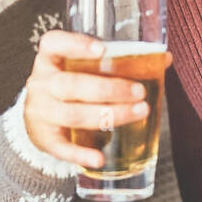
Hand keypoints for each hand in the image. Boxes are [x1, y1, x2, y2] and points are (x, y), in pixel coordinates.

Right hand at [24, 30, 158, 166]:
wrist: (38, 117)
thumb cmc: (71, 84)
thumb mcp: (83, 67)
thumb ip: (120, 60)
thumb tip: (163, 58)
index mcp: (49, 58)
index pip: (53, 43)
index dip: (75, 44)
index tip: (102, 49)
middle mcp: (41, 83)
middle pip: (70, 85)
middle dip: (108, 89)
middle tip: (139, 92)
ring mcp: (41, 111)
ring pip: (72, 115)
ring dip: (107, 116)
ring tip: (138, 112)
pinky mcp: (44, 138)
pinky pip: (61, 147)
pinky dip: (80, 154)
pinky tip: (100, 158)